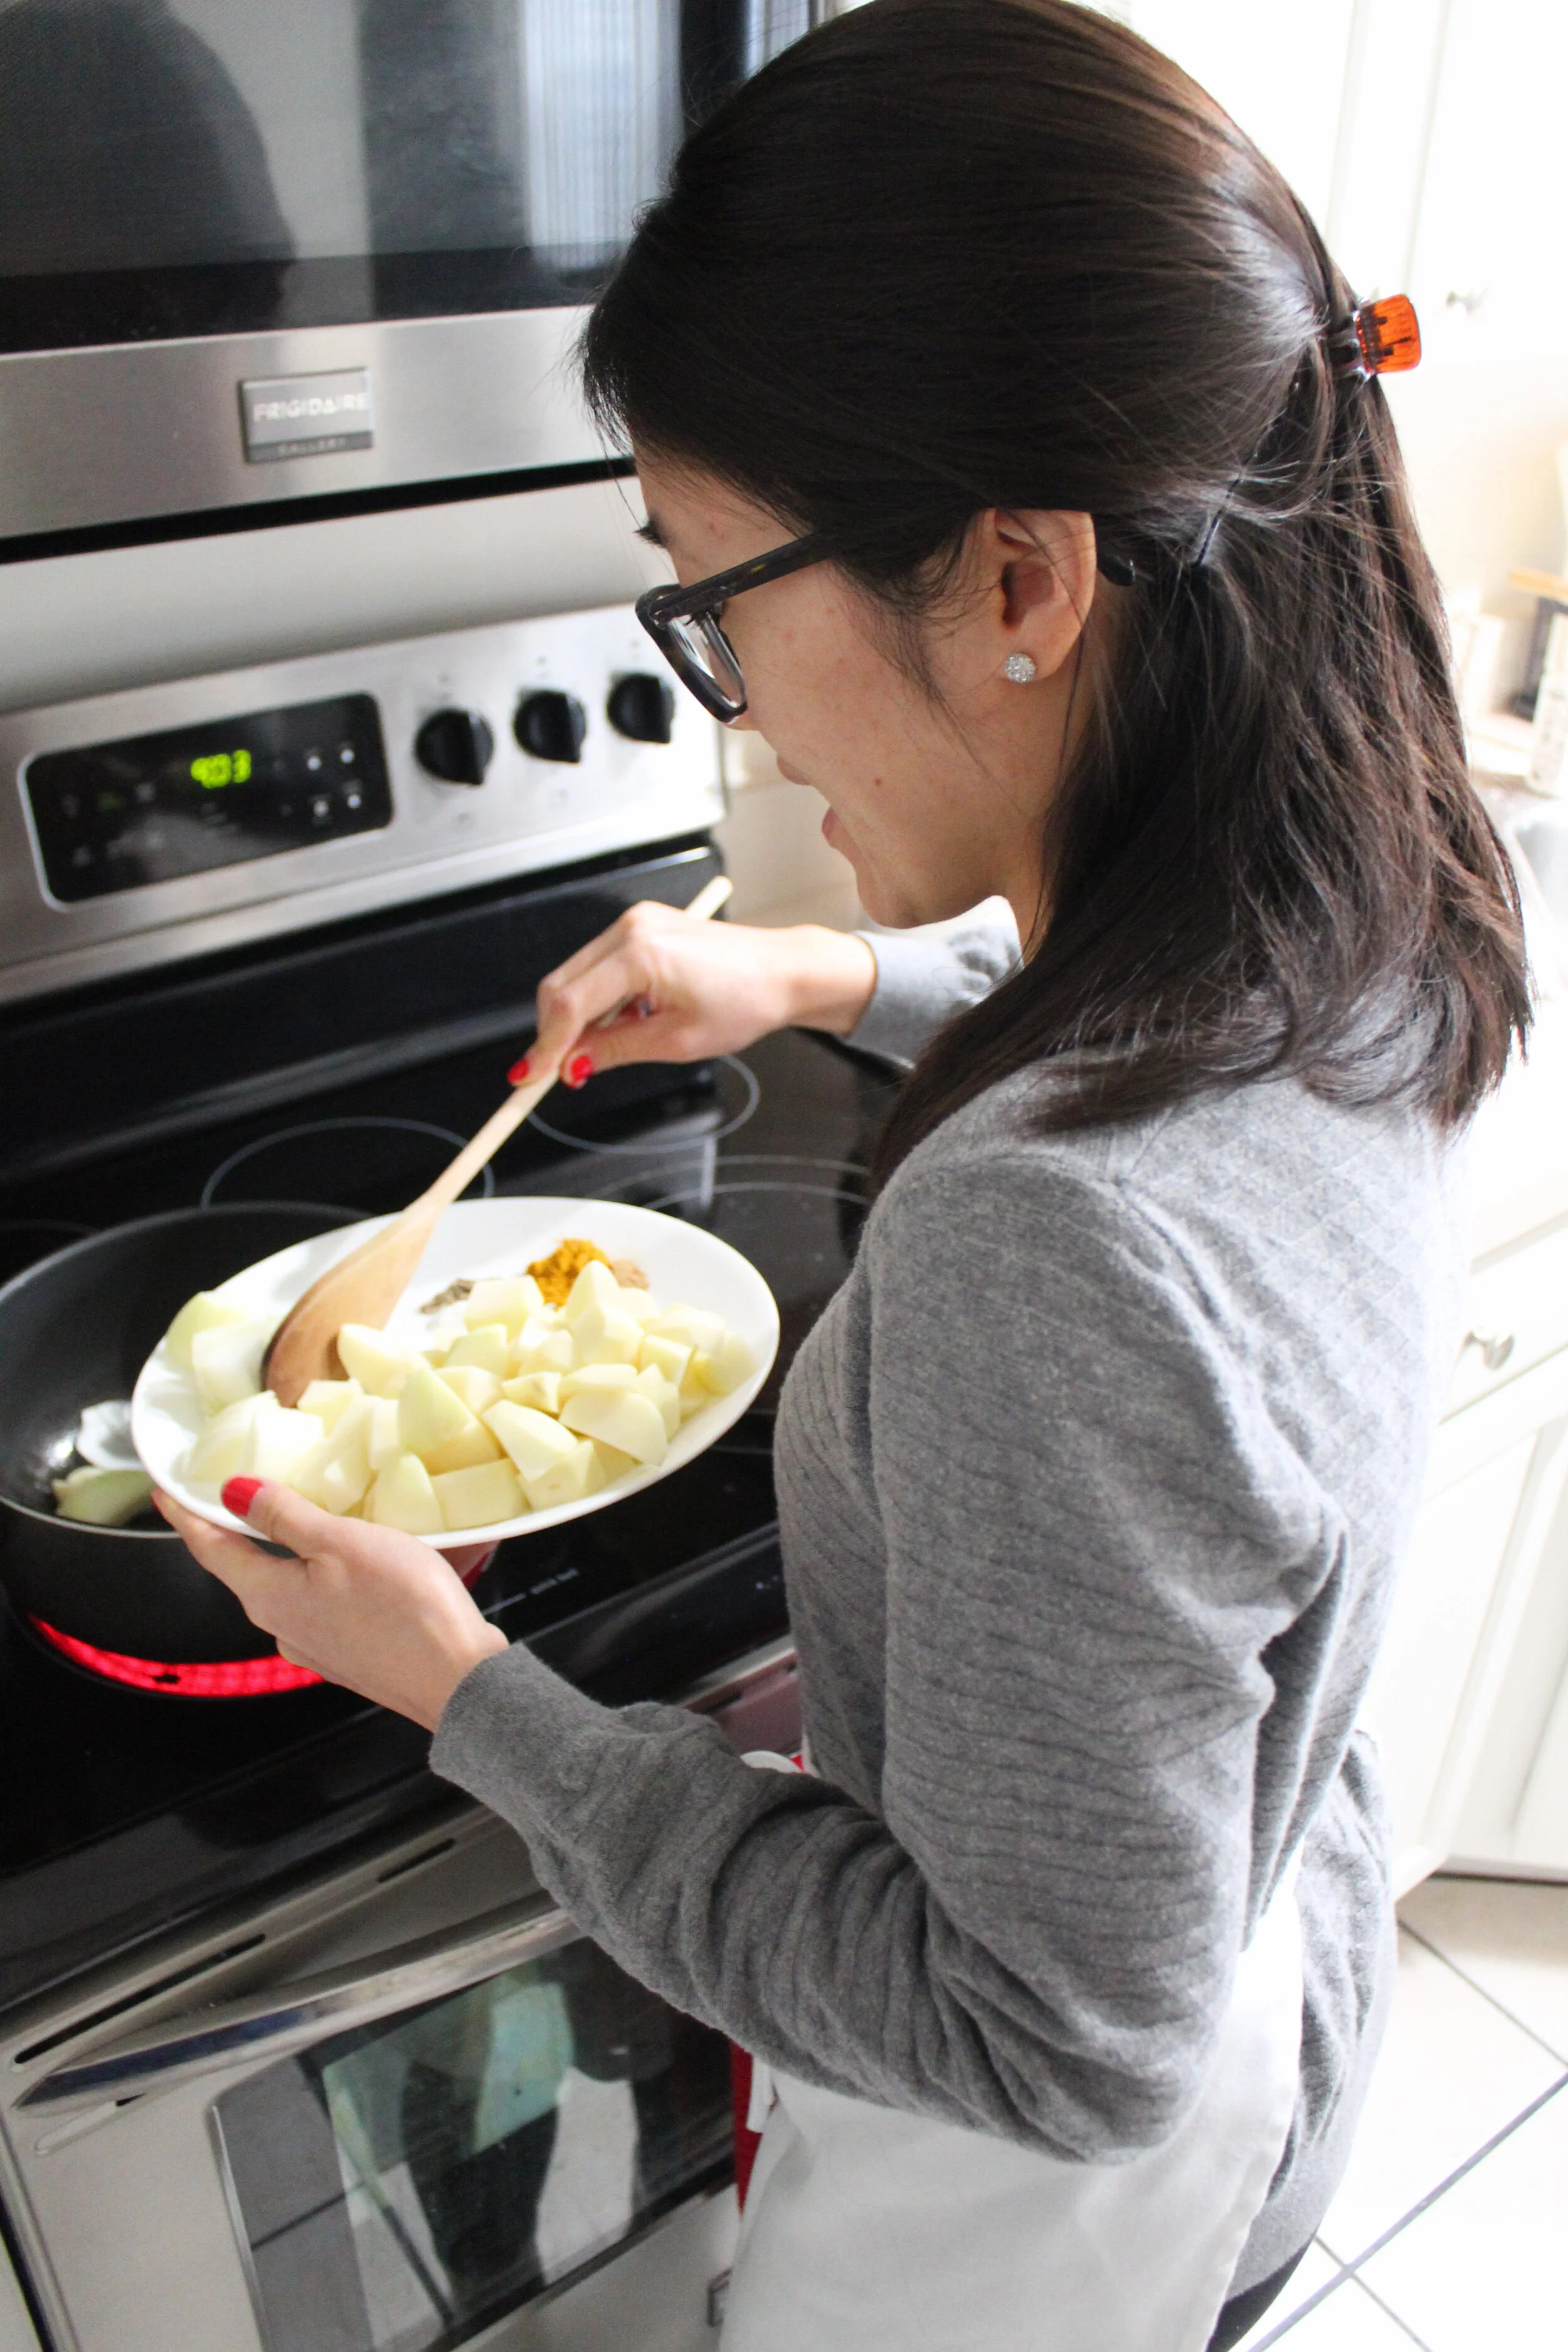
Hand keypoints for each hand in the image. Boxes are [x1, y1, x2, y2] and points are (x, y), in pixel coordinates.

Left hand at [152, 1482, 507, 1729]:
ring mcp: (315, 1645)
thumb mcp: (341, 1541)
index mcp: (267, 1596)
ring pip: (287, 1586)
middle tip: (235, 1491)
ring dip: (288, 1552)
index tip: (166, 1491)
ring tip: (307, 1517)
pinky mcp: (348, 1653)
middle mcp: (281, 1626)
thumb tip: (234, 1493)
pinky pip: (321, 1604)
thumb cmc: (404, 1608)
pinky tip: (353, 1561)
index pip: (209, 1548)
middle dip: (239, 1529)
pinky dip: (324, 1575)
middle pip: (245, 1568)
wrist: (455, 1680)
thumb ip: (284, 1516)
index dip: (185, 1514)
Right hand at [519, 900, 876, 1087]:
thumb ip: (614, 1050)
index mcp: (639, 954)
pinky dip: (598, 999)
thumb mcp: (676, 1042)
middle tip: (561, 1073)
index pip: (569, 1004)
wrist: (783, 971)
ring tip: (609, 1046)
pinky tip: (625, 1019)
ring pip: (576, 976)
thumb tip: (571, 1066)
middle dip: (554, 1032)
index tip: (529, 1077)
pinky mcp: (642, 926)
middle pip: (560, 985)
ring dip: (578, 1017)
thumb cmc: (745, 1001)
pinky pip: (598, 965)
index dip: (545, 1046)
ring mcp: (634, 922)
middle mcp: (630, 928)